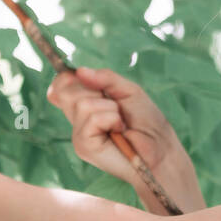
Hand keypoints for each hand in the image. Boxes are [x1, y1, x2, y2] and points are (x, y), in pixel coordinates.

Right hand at [46, 66, 189, 187]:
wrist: (160, 149)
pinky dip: (111, 120)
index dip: (69, 78)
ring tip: (120, 123)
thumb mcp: (128, 90)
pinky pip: (91, 118)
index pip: (61, 84)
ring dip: (110, 109)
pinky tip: (118, 131)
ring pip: (82, 103)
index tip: (89, 81)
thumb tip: (79, 71)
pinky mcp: (83, 146)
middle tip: (115, 107)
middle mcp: (77, 119)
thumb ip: (105, 78)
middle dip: (96, 91)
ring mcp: (78, 133)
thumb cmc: (146, 122)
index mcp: (84, 103)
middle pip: (66, 89)